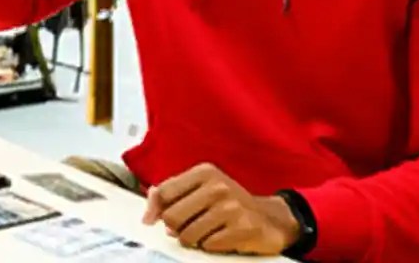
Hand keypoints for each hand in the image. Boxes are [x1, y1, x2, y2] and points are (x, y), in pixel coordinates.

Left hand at [144, 163, 298, 255]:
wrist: (270, 218)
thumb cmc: (229, 204)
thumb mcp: (201, 189)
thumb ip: (172, 194)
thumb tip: (148, 215)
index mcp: (204, 172)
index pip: (164, 192)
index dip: (155, 211)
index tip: (154, 221)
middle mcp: (217, 186)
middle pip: (172, 216)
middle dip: (176, 229)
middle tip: (187, 228)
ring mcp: (231, 207)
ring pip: (188, 235)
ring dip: (193, 240)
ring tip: (206, 233)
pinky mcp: (242, 228)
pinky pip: (208, 245)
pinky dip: (211, 246)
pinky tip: (221, 238)